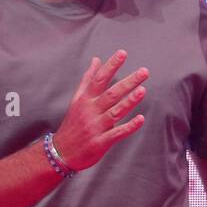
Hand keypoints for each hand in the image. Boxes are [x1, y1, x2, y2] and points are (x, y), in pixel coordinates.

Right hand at [52, 51, 148, 170]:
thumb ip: (88, 79)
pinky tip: (141, 119)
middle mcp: (90, 111)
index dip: (111, 66)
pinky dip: (129, 126)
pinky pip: (117, 133)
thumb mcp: (77, 99)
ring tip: (143, 90)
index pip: (99, 79)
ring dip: (130, 101)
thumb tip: (96, 59)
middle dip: (128, 82)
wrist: (61, 152)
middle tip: (144, 72)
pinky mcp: (100, 142)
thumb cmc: (73, 123)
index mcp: (85, 99)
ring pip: (115, 112)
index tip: (123, 53)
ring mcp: (95, 127)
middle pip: (111, 93)